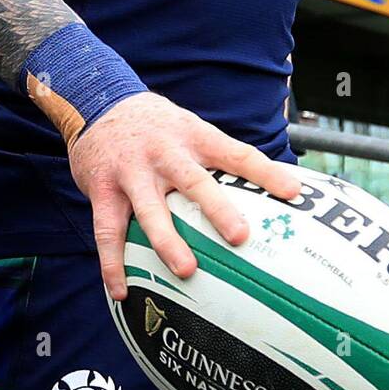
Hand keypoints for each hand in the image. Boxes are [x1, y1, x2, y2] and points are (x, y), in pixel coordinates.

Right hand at [67, 92, 301, 299]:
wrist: (96, 100)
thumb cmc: (157, 125)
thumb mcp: (190, 127)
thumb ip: (220, 154)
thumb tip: (274, 182)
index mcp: (194, 136)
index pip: (236, 153)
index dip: (265, 172)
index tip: (292, 193)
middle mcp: (164, 152)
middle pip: (194, 181)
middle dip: (217, 209)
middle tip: (240, 236)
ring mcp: (131, 171)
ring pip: (150, 209)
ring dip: (167, 240)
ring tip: (186, 270)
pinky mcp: (102, 189)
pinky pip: (107, 230)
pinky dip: (113, 262)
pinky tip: (121, 290)